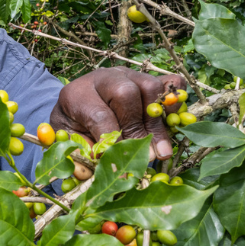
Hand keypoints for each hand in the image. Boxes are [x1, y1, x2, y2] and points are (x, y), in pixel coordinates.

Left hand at [50, 66, 186, 160]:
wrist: (78, 106)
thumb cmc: (75, 126)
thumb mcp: (69, 139)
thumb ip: (80, 153)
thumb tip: (94, 170)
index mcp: (77, 94)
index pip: (99, 114)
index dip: (112, 140)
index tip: (121, 161)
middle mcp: (104, 78)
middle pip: (126, 93)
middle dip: (136, 128)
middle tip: (145, 155)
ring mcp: (128, 75)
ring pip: (150, 86)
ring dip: (157, 120)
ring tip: (160, 149)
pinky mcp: (147, 78)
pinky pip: (171, 82)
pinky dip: (174, 104)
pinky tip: (170, 126)